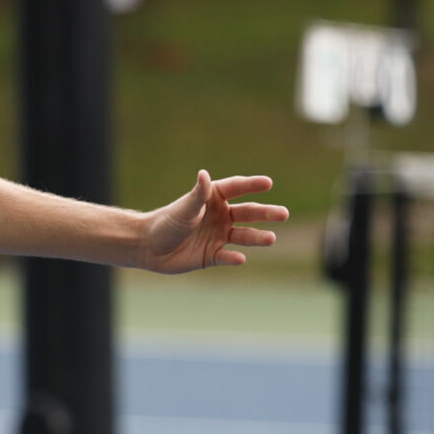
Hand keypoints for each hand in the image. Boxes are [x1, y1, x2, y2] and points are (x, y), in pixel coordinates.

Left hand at [142, 171, 287, 273]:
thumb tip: (204, 174)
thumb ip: (198, 194)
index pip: (237, 188)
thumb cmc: (166, 222)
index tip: (268, 183)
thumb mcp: (184, 208)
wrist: (149, 246)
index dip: (252, 185)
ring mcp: (218, 236)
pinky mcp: (212, 255)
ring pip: (244, 236)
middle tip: (284, 214)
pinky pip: (228, 256)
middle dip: (266, 213)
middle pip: (248, 213)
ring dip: (258, 237)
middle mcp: (220, 216)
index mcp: (213, 199)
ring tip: (272, 238)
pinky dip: (234, 258)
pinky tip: (240, 258)